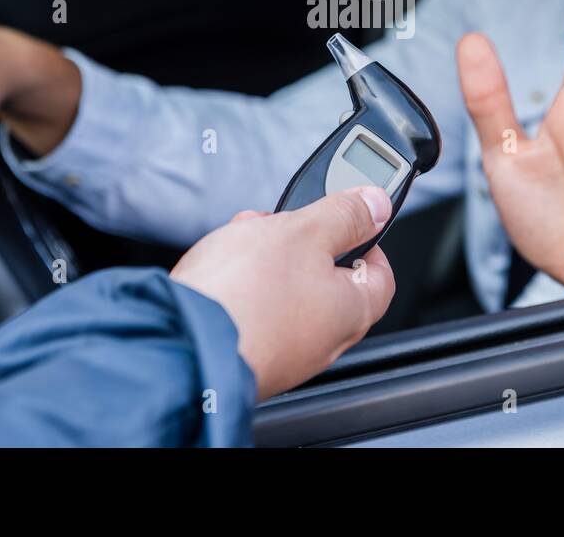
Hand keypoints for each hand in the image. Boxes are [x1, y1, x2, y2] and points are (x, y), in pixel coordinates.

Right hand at [170, 186, 395, 399]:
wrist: (180, 343)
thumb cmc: (245, 294)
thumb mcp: (303, 230)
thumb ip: (345, 215)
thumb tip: (377, 204)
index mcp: (351, 312)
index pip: (382, 275)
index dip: (370, 240)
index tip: (351, 220)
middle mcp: (324, 343)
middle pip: (330, 283)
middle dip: (305, 245)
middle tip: (285, 224)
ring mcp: (284, 356)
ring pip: (289, 296)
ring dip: (270, 263)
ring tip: (244, 239)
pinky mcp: (247, 358)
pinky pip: (257, 315)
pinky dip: (246, 289)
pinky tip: (223, 272)